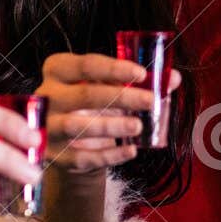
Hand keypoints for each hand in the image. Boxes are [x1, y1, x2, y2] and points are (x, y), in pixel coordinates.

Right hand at [35, 53, 181, 173]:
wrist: (69, 139)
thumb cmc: (92, 103)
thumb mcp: (109, 85)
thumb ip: (139, 81)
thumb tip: (173, 78)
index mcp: (58, 70)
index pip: (86, 65)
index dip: (114, 69)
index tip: (141, 73)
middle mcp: (47, 96)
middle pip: (85, 95)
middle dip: (121, 98)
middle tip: (150, 100)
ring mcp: (47, 127)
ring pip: (77, 126)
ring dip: (112, 126)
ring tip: (138, 126)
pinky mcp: (54, 154)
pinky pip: (82, 156)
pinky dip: (109, 155)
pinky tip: (130, 150)